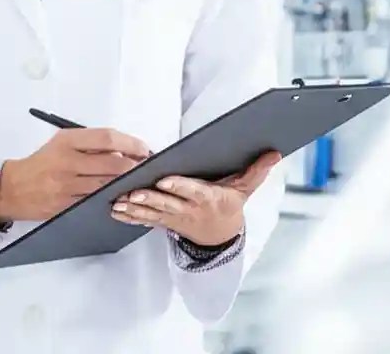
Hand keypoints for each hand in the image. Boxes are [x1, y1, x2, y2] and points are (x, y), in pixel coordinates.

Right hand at [0, 128, 151, 222]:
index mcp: (67, 141)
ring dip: (126, 184)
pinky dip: (111, 198)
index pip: (107, 138)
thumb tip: (125, 149)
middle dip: (135, 166)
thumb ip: (91, 143)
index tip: (143, 149)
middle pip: (113, 163)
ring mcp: (67, 186)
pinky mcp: (67, 205)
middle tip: (145, 167)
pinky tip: (119, 196)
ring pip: (108, 184)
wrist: (12, 188)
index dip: (131, 143)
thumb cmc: (41, 163)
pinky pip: (96, 202)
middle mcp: (67, 162)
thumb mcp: (62, 143)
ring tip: (136, 182)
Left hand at [110, 151, 281, 246]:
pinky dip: (129, 217)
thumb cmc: (229, 205)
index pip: (192, 191)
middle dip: (148, 199)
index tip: (163, 181)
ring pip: (152, 214)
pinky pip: (145, 220)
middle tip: (131, 194)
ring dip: (133, 209)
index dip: (178, 187)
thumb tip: (275, 153)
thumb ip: (257, 171)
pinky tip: (114, 211)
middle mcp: (189, 210)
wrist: (221, 236)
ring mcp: (175, 218)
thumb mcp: (245, 189)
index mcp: (208, 198)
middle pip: (166, 204)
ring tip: (116, 203)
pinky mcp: (164, 222)